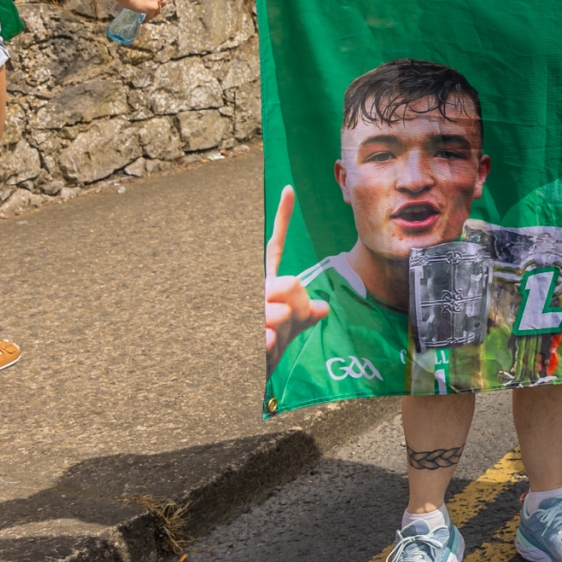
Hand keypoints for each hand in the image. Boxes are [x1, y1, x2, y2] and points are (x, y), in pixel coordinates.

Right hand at [116, 0, 172, 16]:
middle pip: (163, 1)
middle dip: (159, 5)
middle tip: (152, 7)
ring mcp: (156, 1)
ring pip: (159, 10)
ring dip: (153, 13)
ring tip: (147, 15)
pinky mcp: (153, 8)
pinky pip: (151, 16)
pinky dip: (147, 19)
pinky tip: (143, 21)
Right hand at [264, 185, 328, 375]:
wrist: (251, 374)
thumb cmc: (275, 345)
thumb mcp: (298, 327)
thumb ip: (310, 312)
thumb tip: (321, 307)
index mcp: (269, 283)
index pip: (277, 246)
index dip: (283, 218)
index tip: (289, 187)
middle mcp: (254, 289)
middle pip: (293, 282)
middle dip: (299, 308)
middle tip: (285, 323)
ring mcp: (245, 306)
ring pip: (284, 308)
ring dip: (287, 327)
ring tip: (273, 336)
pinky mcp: (239, 328)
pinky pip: (267, 333)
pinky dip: (270, 344)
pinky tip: (264, 346)